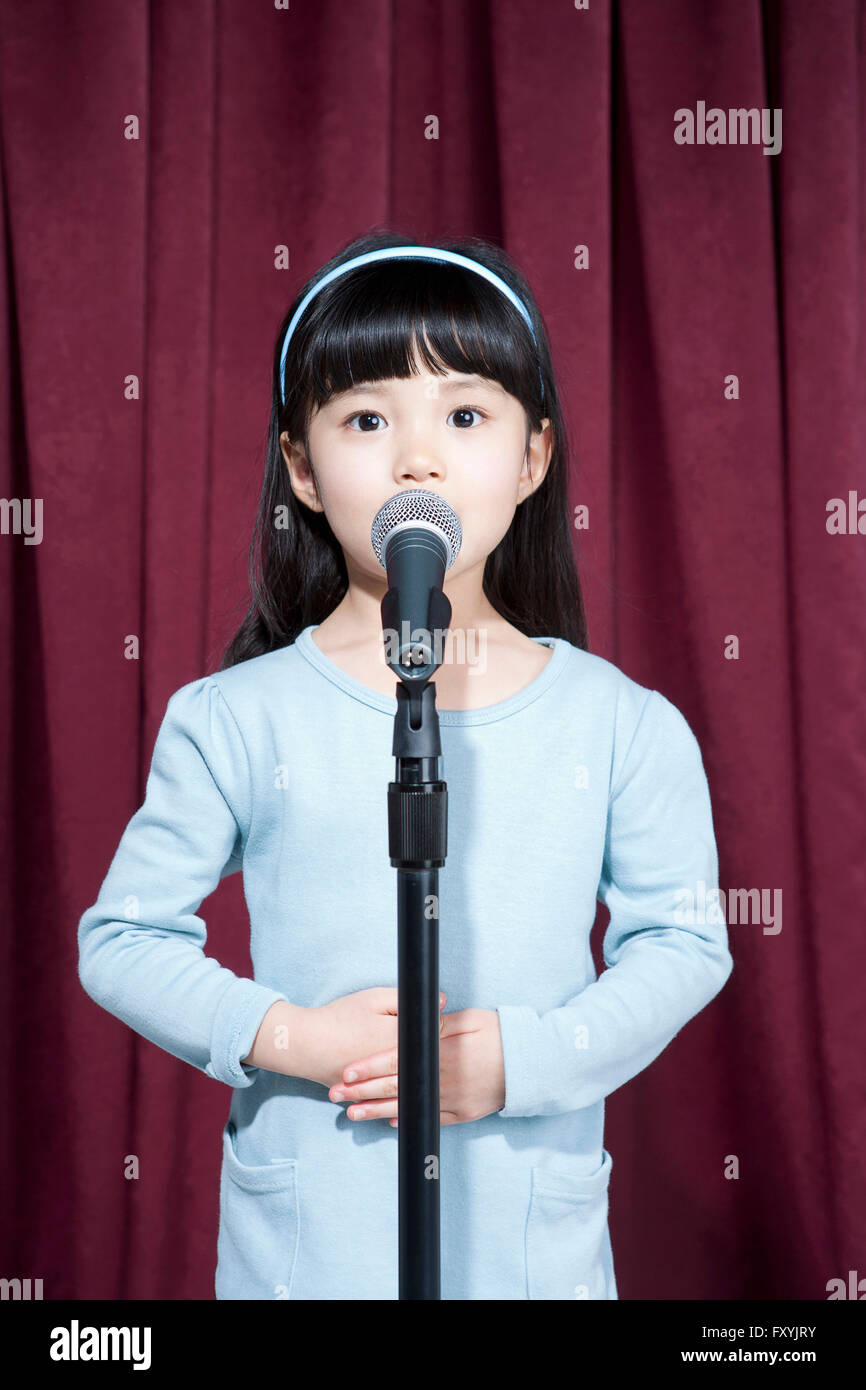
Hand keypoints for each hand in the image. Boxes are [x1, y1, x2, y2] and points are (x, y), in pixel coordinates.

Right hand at [295, 986, 445, 1089]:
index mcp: (399, 1040)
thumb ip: (405, 1000)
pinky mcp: (368, 1097)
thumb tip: (441, 1001)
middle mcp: (393, 1067)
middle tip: (442, 1048)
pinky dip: (399, 1094)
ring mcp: (381, 1086)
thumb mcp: (373, 999)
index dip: (440, 1031)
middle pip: (425, 1064)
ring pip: (410, 1086)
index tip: (442, 1028)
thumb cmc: (340, 1017)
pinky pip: (391, 1099)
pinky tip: (404, 1088)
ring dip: (419, 1078)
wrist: (306, 1043)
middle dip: (435, 1056)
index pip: (433, 1037)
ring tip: (425, 1070)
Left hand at [329, 1007, 505, 1126]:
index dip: (369, 1067)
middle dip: (362, 1093)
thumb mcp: (469, 1019)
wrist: (532, 1065)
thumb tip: (415, 1022)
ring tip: (352, 1114)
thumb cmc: (500, 1034)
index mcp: (441, 1055)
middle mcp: (443, 1082)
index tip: (347, 1072)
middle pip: (395, 1088)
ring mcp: (453, 1101)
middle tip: (336, 1096)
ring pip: (408, 1108)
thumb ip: (439, 1023)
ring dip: (376, 1111)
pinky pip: (430, 1120)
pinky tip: (390, 1120)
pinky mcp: (464, 1114)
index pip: (396, 1061)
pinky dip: (408, 1119)